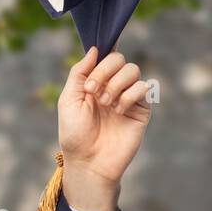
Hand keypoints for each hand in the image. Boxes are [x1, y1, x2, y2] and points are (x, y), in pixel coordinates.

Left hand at [57, 46, 151, 210]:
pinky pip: (143, 88)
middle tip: (93, 91)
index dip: (103, 53)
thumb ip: (79, 72)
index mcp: (94, 82)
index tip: (93, 65)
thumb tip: (95, 49)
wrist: (89, 161)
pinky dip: (128, 95)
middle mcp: (112, 86)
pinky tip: (118, 111)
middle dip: (104, 71)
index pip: (105, 56)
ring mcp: (128, 97)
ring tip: (105, 103)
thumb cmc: (75, 133)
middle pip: (119, 59)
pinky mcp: (141, 109)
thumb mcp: (68, 99)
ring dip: (116, 83)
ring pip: (132, 70)